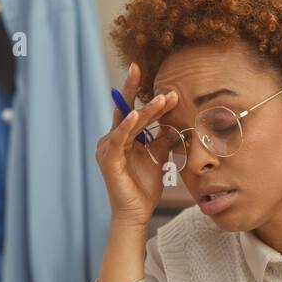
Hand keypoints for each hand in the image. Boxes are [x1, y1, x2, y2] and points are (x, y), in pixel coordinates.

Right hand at [96, 62, 179, 230]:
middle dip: (134, 90)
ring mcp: (107, 149)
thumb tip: (174, 123)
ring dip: (144, 110)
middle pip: (125, 111)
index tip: (148, 74)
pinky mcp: (107, 160)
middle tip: (138, 68)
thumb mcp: (158, 158)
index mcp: (122, 139)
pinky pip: (118, 139)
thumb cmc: (144, 188)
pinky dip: (127, 127)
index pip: (132, 111)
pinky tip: (135, 116)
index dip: (141, 95)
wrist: (136, 213)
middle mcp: (111, 140)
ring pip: (127, 124)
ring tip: (161, 98)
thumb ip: (162, 139)